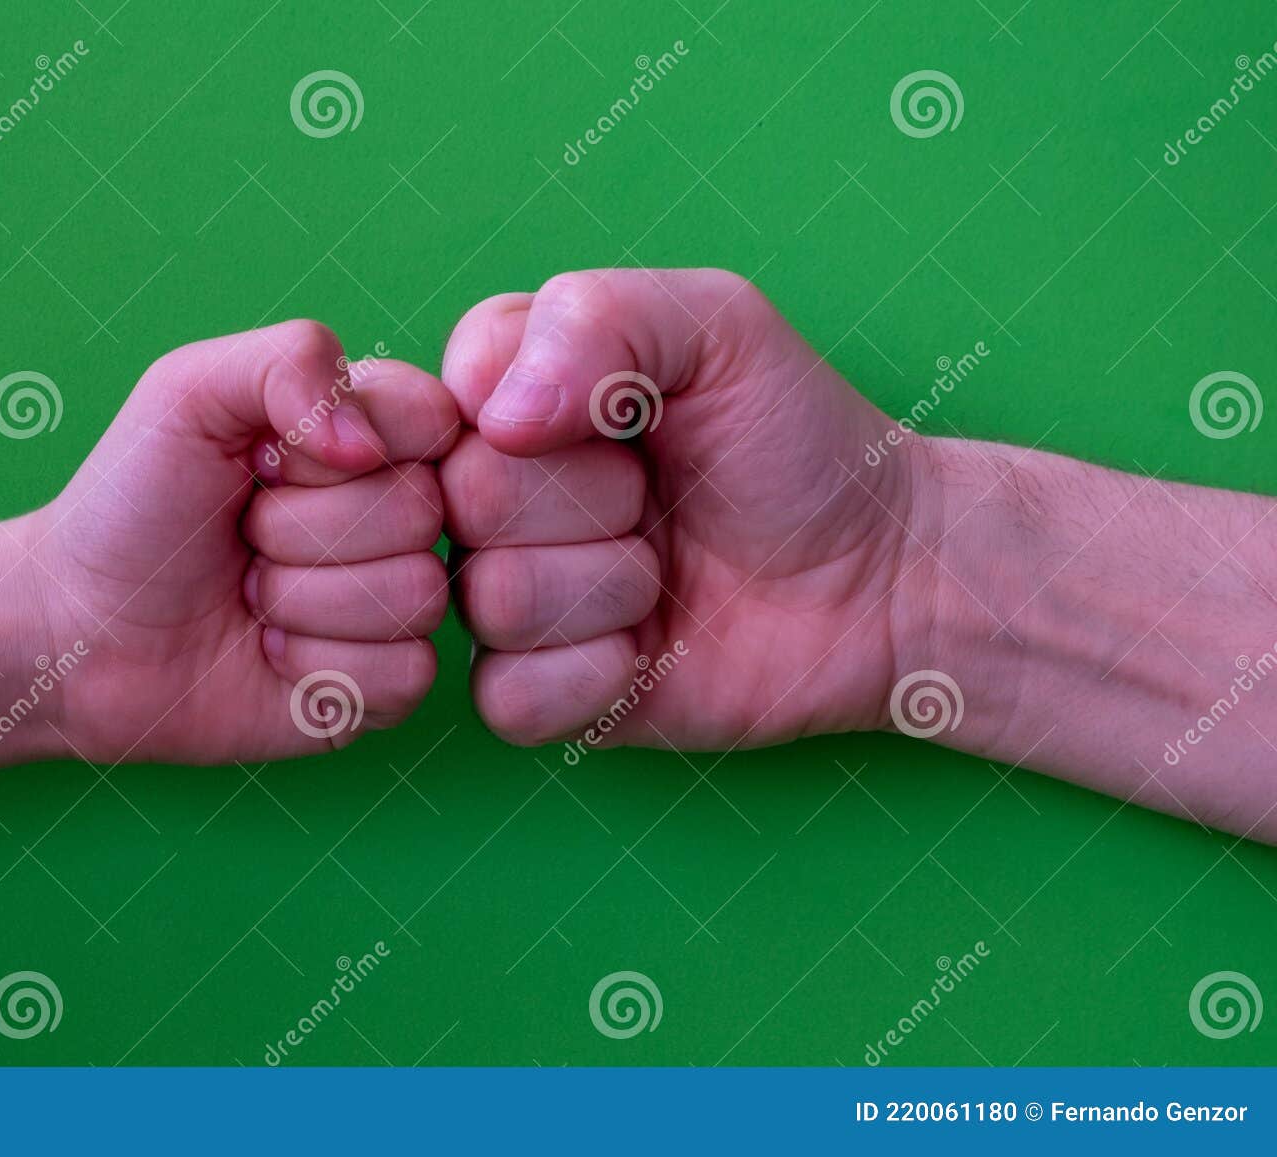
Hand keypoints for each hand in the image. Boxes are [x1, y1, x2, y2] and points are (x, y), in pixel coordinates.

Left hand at [27, 320, 455, 765]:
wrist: (76, 628)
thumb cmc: (131, 504)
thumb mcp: (190, 391)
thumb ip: (292, 362)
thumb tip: (370, 445)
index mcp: (367, 432)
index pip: (434, 419)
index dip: (346, 448)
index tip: (268, 459)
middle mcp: (395, 514)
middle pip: (424, 511)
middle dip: (303, 528)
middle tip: (243, 536)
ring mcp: (395, 602)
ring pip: (416, 595)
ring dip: (302, 600)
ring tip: (248, 595)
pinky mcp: (383, 686)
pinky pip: (406, 672)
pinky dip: (317, 664)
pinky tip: (268, 652)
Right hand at [437, 268, 916, 749]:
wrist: (880, 575)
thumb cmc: (798, 441)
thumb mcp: (720, 327)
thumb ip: (599, 318)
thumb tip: (497, 417)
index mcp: (510, 398)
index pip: (435, 397)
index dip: (526, 413)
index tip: (621, 414)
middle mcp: (492, 500)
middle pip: (465, 499)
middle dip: (594, 497)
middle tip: (660, 496)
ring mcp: (511, 600)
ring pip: (491, 600)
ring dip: (611, 586)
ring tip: (668, 571)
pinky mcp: (541, 693)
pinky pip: (509, 696)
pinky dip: (594, 675)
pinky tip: (650, 650)